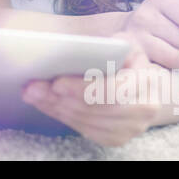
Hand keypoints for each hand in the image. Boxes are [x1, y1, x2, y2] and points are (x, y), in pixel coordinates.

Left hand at [22, 33, 159, 146]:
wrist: (136, 74)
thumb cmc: (120, 54)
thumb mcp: (115, 41)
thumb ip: (97, 47)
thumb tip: (61, 51)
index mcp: (146, 78)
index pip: (115, 90)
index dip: (83, 89)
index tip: (56, 83)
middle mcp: (146, 107)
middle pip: (98, 109)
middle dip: (62, 100)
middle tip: (33, 88)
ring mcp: (133, 127)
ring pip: (88, 122)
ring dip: (56, 108)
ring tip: (33, 94)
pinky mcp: (118, 137)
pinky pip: (86, 131)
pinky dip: (62, 116)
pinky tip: (46, 104)